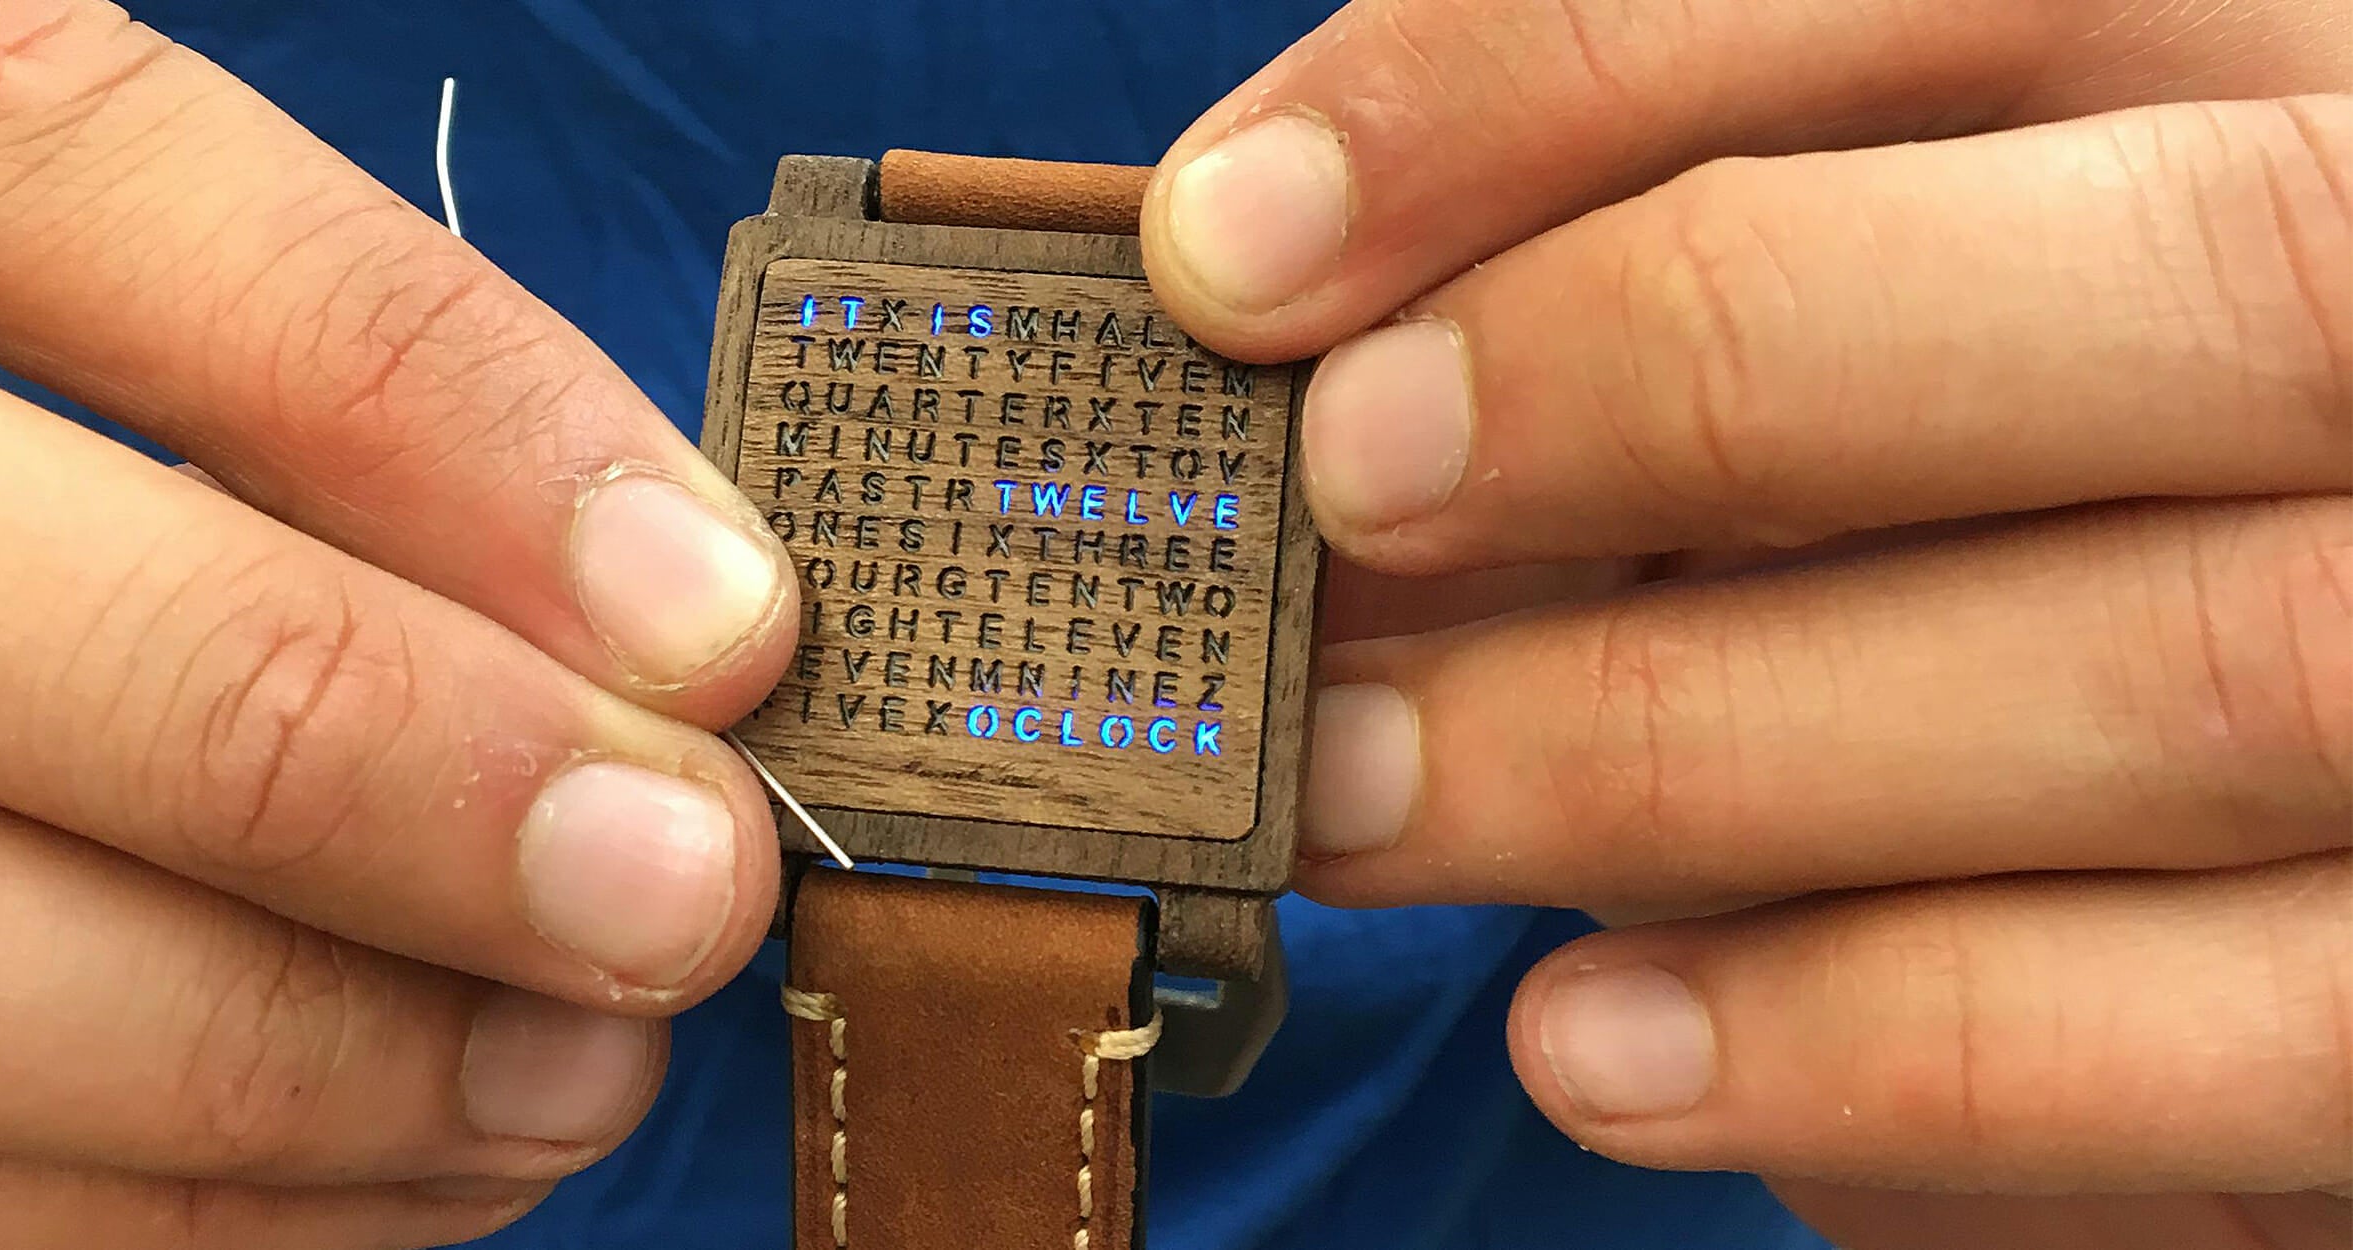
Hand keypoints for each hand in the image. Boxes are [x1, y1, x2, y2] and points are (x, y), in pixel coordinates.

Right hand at [0, 4, 794, 1245]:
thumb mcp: (64, 300)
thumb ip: (309, 382)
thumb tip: (673, 619)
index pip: (62, 171)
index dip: (433, 409)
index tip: (718, 617)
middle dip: (398, 775)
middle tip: (682, 889)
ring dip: (314, 1056)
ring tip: (577, 1065)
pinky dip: (185, 1206)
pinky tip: (405, 1154)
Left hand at [1141, 1, 2350, 1245]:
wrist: (2269, 784)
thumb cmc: (1981, 523)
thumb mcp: (1849, 335)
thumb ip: (1661, 284)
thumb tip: (1284, 334)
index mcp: (2286, 96)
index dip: (1565, 81)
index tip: (1233, 250)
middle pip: (2196, 281)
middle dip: (1694, 381)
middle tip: (1337, 509)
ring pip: (2195, 676)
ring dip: (1681, 748)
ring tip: (1356, 802)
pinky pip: (2244, 1034)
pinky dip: (1873, 1046)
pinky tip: (1588, 1042)